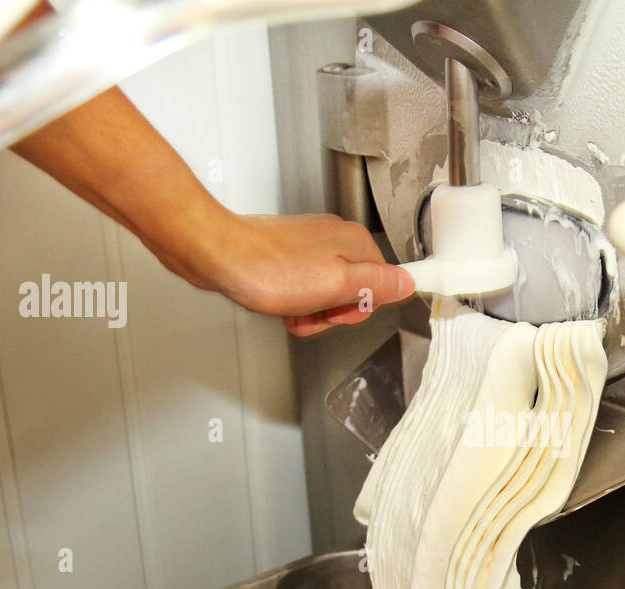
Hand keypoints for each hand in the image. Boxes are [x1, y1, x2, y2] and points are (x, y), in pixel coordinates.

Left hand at [159, 211, 415, 338]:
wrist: (216, 256)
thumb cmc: (266, 269)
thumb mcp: (335, 285)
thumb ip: (377, 284)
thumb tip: (408, 283)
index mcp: (354, 244)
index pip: (383, 286)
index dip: (359, 308)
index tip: (339, 309)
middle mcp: (336, 240)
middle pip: (354, 293)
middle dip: (333, 313)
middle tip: (311, 310)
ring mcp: (311, 247)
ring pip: (328, 295)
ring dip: (311, 312)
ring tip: (291, 308)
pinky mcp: (288, 256)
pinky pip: (304, 291)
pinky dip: (294, 304)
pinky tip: (280, 304)